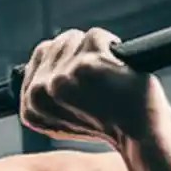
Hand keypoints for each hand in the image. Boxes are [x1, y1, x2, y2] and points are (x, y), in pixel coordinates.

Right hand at [18, 28, 153, 145]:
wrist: (139, 133)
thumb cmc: (108, 123)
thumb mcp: (65, 116)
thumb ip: (48, 90)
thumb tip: (46, 51)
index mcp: (31, 108)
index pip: (40, 55)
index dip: (66, 59)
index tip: (83, 79)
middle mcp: (40, 93)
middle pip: (57, 43)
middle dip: (80, 53)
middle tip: (98, 78)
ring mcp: (62, 78)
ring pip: (76, 39)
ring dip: (96, 51)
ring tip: (108, 76)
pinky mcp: (86, 65)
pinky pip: (96, 36)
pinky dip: (112, 46)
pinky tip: (119, 70)